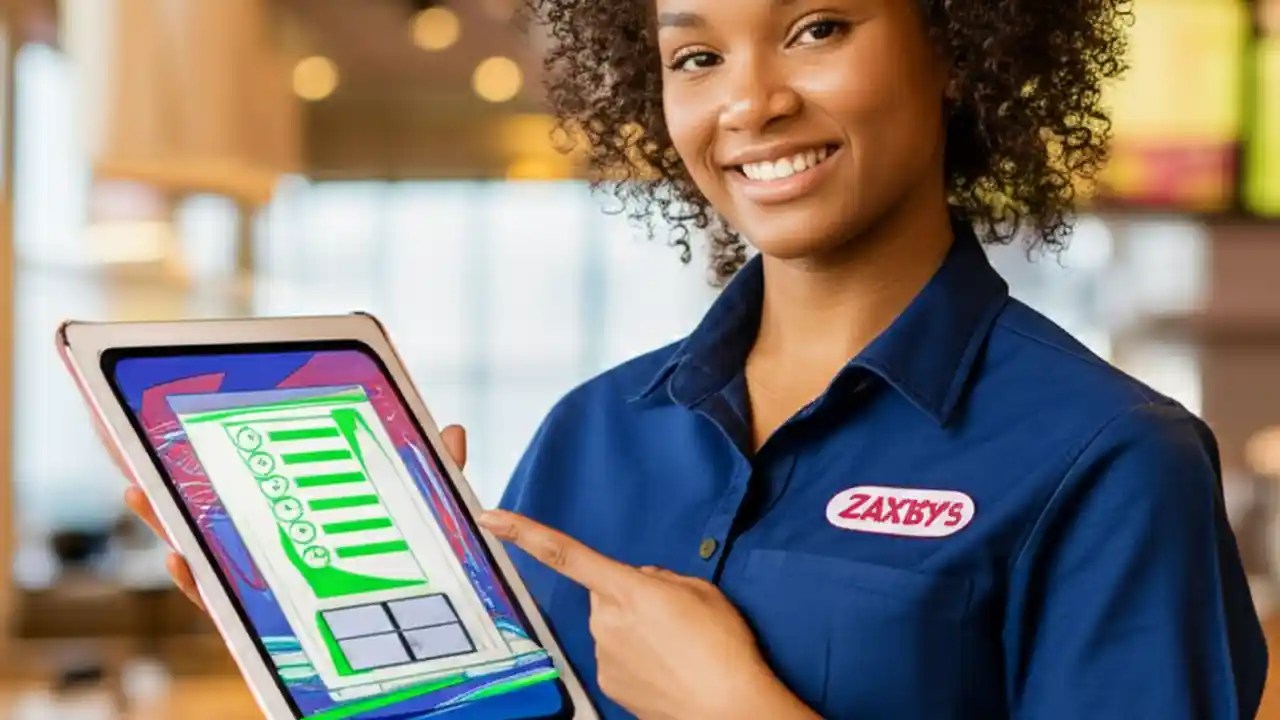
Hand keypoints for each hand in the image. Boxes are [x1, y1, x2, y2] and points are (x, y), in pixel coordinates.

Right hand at [119, 423, 469, 612]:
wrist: (412, 655)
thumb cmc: (412, 585)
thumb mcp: (426, 529)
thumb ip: (435, 486)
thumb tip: (454, 432)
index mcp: (309, 535)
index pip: (265, 499)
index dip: (231, 472)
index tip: (201, 433)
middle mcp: (281, 564)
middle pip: (222, 524)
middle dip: (182, 492)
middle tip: (147, 457)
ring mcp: (270, 597)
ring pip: (209, 562)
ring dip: (171, 530)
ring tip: (144, 497)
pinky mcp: (268, 632)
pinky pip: (222, 609)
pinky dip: (197, 586)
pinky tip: (181, 559)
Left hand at [478, 510, 818, 719]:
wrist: (728, 707)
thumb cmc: (721, 644)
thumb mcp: (700, 590)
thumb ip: (660, 579)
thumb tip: (640, 583)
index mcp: (625, 589)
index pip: (566, 554)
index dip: (524, 533)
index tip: (489, 518)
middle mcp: (604, 620)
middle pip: (605, 596)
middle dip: (629, 599)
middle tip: (672, 617)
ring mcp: (603, 655)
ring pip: (611, 628)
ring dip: (635, 631)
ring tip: (676, 648)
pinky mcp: (607, 684)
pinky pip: (616, 658)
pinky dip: (637, 660)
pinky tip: (666, 669)